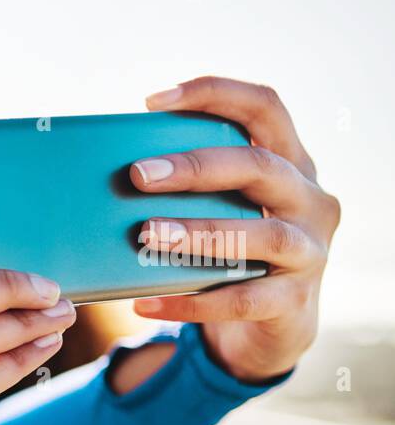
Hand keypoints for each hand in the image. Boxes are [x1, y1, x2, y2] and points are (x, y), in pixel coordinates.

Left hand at [131, 76, 340, 381]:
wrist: (269, 330)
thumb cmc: (233, 256)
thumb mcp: (225, 213)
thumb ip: (194, 190)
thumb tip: (113, 176)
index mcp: (291, 164)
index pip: (264, 108)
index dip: (215, 94)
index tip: (154, 101)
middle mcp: (310, 200)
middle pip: (259, 166)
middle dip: (195, 167)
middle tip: (138, 175)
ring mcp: (309, 251)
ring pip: (261, 234)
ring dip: (199, 232)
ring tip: (147, 234)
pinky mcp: (294, 302)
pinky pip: (241, 299)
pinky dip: (189, 303)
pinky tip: (144, 303)